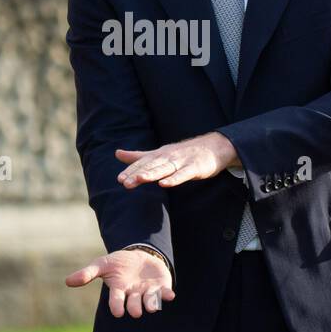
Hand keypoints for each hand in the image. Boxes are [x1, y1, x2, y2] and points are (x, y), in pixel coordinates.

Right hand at [65, 249, 174, 317]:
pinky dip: (167, 295)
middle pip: (134, 303)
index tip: (117, 312)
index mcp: (119, 290)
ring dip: (151, 304)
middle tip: (135, 311)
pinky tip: (170, 296)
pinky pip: (164, 293)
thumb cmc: (119, 263)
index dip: (117, 306)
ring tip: (151, 307)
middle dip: (135, 307)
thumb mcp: (102, 264)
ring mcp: (148, 291)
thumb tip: (67, 281)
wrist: (140, 256)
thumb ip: (87, 273)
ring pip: (149, 301)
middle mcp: (134, 294)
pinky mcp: (161, 287)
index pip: (116, 300)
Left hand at [115, 132, 239, 188]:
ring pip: (165, 169)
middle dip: (137, 174)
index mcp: (159, 155)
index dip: (131, 171)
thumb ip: (138, 156)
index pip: (143, 163)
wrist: (213, 147)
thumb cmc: (183, 153)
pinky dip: (174, 179)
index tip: (120, 179)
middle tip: (124, 182)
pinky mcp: (194, 168)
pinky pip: (183, 174)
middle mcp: (168, 157)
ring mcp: (182, 162)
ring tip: (140, 179)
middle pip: (151, 166)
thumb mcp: (159, 154)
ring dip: (152, 174)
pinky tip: (165, 184)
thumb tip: (117, 153)